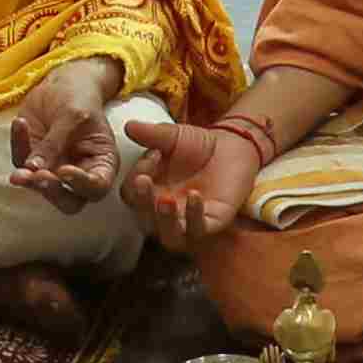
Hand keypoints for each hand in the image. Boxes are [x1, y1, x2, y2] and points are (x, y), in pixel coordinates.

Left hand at [5, 56, 125, 201]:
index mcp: (102, 164)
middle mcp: (79, 173)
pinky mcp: (32, 159)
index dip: (81, 185)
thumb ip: (56, 142)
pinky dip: (18, 146)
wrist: (63, 82)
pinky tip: (20, 124)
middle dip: (52, 192)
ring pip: (40, 187)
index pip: (96, 187)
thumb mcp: (73, 115)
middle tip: (39, 178)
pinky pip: (21, 160)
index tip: (65, 171)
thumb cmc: (79, 97)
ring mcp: (54, 168)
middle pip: (69, 201)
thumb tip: (33, 169)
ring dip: (29, 180)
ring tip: (19, 173)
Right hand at [125, 117, 263, 247]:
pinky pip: (200, 229)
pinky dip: (195, 216)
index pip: (131, 195)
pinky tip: (194, 196)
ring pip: (170, 236)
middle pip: (145, 220)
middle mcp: (165, 212)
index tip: (153, 155)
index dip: (135, 179)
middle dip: (142, 203)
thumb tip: (129, 126)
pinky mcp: (213, 222)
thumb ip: (151, 135)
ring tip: (165, 200)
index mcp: (150, 193)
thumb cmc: (198, 145)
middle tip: (143, 181)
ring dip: (164, 220)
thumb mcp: (172, 137)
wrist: (233, 147)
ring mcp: (188, 221)